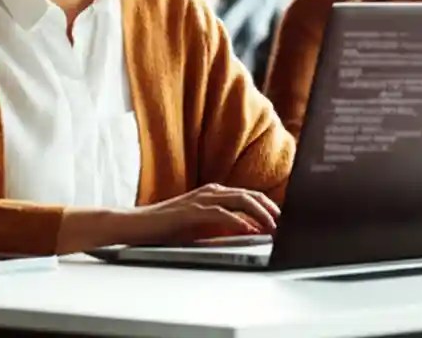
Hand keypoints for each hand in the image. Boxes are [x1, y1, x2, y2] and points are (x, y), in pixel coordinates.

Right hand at [125, 183, 280, 245]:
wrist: (138, 224)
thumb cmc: (167, 227)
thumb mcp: (200, 224)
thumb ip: (221, 224)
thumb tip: (246, 230)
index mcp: (213, 193)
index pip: (248, 195)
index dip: (267, 205)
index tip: (281, 218)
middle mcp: (210, 191)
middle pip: (248, 195)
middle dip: (269, 208)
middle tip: (283, 223)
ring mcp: (200, 199)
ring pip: (239, 200)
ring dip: (259, 213)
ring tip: (271, 226)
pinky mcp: (191, 211)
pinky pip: (220, 213)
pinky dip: (237, 220)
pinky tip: (247, 228)